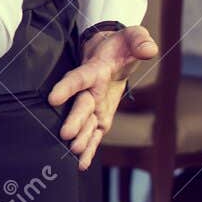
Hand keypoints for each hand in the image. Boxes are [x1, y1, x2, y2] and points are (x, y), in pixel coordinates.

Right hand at [48, 26, 158, 170]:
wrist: (111, 54)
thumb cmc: (121, 45)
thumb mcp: (133, 37)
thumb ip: (139, 42)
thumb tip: (148, 50)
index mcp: (95, 70)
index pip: (78, 79)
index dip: (66, 88)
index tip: (53, 98)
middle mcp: (90, 90)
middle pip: (81, 106)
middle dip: (74, 120)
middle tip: (66, 135)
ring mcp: (94, 105)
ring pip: (85, 123)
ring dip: (80, 137)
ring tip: (74, 153)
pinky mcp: (101, 117)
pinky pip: (94, 133)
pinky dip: (88, 149)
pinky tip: (81, 164)